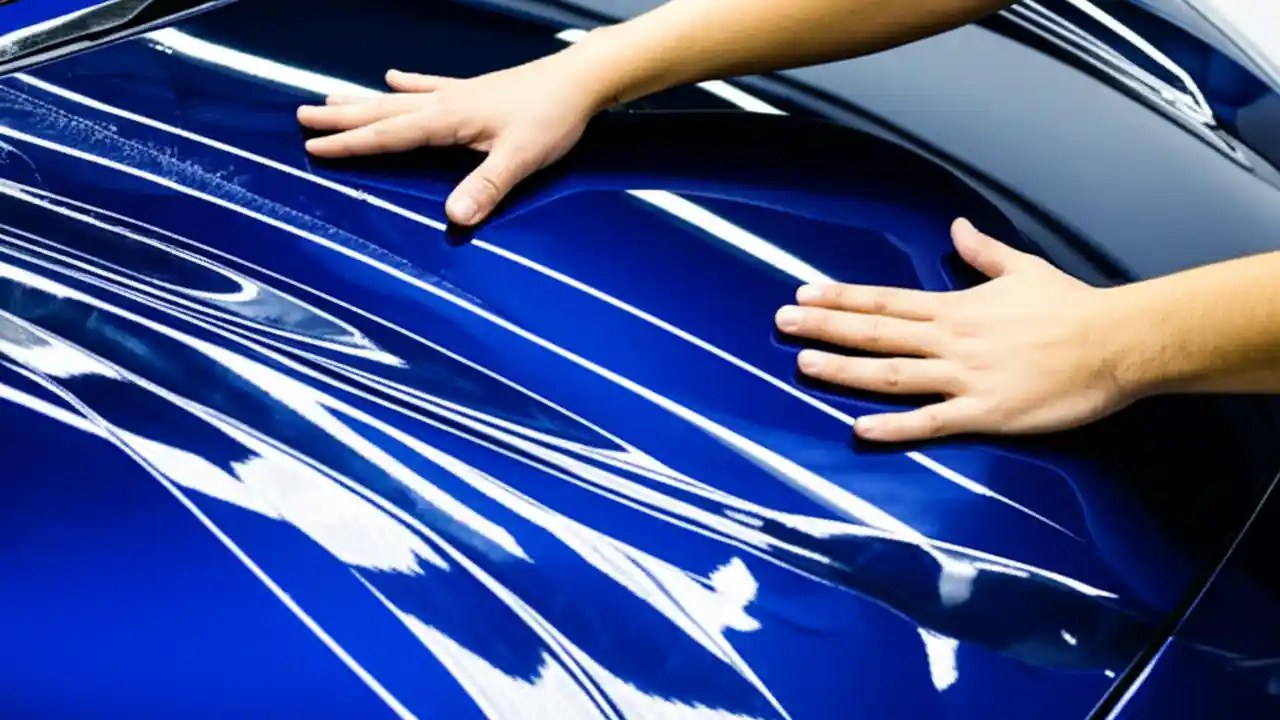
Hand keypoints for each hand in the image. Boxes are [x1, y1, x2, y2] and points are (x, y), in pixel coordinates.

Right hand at [298, 53, 610, 225]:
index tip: (314, 148)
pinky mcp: (475, 91)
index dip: (351, 144)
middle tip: (302, 118)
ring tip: (331, 100)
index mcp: (448, 120)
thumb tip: (454, 219)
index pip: (389, 135)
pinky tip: (394, 77)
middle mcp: (446, 103)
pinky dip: (409, 84)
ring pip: (398, 99)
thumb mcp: (519, 159)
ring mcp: (458, 94)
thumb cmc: (552, 118)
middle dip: (342, 118)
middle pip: (382, 111)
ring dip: (363, 101)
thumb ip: (486, 189)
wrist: (579, 80)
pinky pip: (430, 86)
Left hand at [775, 219, 1134, 441]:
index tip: (803, 294)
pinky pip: (931, 421)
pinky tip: (859, 427)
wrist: (1116, 344)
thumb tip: (956, 229)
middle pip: (875, 333)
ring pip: (891, 375)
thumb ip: (982, 253)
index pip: (884, 301)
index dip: (840, 298)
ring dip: (844, 370)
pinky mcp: (985, 413)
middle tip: (782, 322)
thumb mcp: (1023, 268)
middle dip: (825, 328)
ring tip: (803, 365)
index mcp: (956, 307)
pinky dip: (894, 426)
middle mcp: (951, 340)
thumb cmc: (1071, 307)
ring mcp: (965, 378)